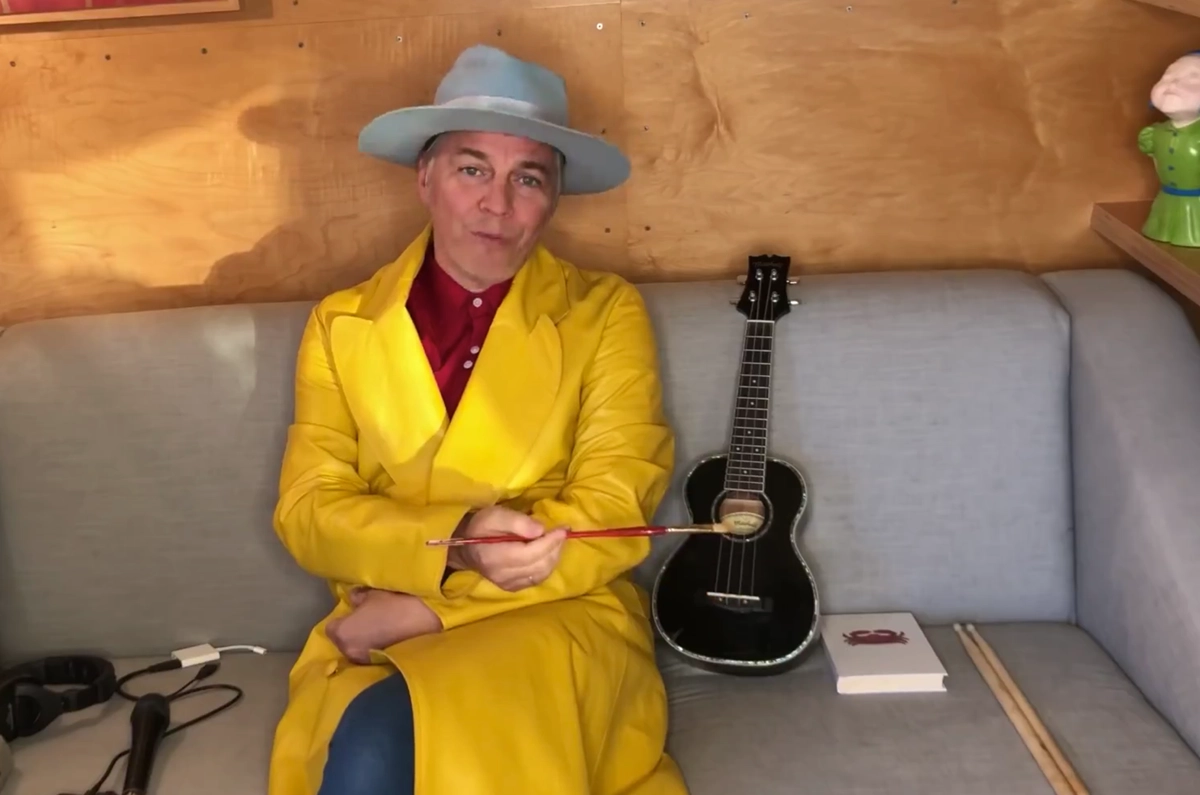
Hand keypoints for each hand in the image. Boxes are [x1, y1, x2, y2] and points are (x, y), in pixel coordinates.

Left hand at [326, 588, 442, 663]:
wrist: (426, 622)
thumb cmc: (396, 604)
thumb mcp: (374, 594)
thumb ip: (359, 597)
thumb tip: (354, 599)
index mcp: (343, 633)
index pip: (331, 627)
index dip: (343, 618)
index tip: (354, 611)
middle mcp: (349, 651)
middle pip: (343, 641)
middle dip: (352, 631)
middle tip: (366, 619)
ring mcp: (365, 661)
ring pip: (357, 649)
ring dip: (363, 641)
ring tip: (379, 630)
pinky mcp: (381, 665)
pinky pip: (371, 655)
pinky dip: (376, 649)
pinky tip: (388, 639)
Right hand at [447, 505, 566, 591]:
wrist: (465, 547)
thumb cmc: (480, 527)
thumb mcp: (495, 515)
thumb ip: (518, 522)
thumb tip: (541, 530)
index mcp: (496, 557)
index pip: (532, 554)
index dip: (551, 542)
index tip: (564, 529)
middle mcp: (503, 576)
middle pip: (540, 565)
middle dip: (556, 548)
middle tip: (562, 532)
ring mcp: (508, 584)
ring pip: (541, 574)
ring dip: (554, 557)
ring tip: (557, 541)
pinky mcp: (512, 587)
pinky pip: (536, 579)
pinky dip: (546, 566)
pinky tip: (548, 553)